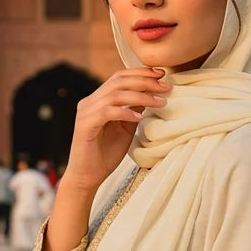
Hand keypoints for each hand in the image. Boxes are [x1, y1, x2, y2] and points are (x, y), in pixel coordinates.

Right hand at [61, 68, 170, 195]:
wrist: (87, 177)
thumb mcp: (126, 128)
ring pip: (115, 94)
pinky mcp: (85, 125)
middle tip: (166, 86)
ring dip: (140, 96)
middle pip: (119, 81)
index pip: (119, 77)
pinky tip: (140, 117)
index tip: (162, 74)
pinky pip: (107, 112)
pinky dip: (125, 112)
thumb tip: (151, 94)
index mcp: (99, 99)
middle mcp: (90, 101)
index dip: (141, 72)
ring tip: (159, 102)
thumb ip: (134, 110)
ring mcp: (86, 112)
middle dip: (145, 81)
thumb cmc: (106, 153)